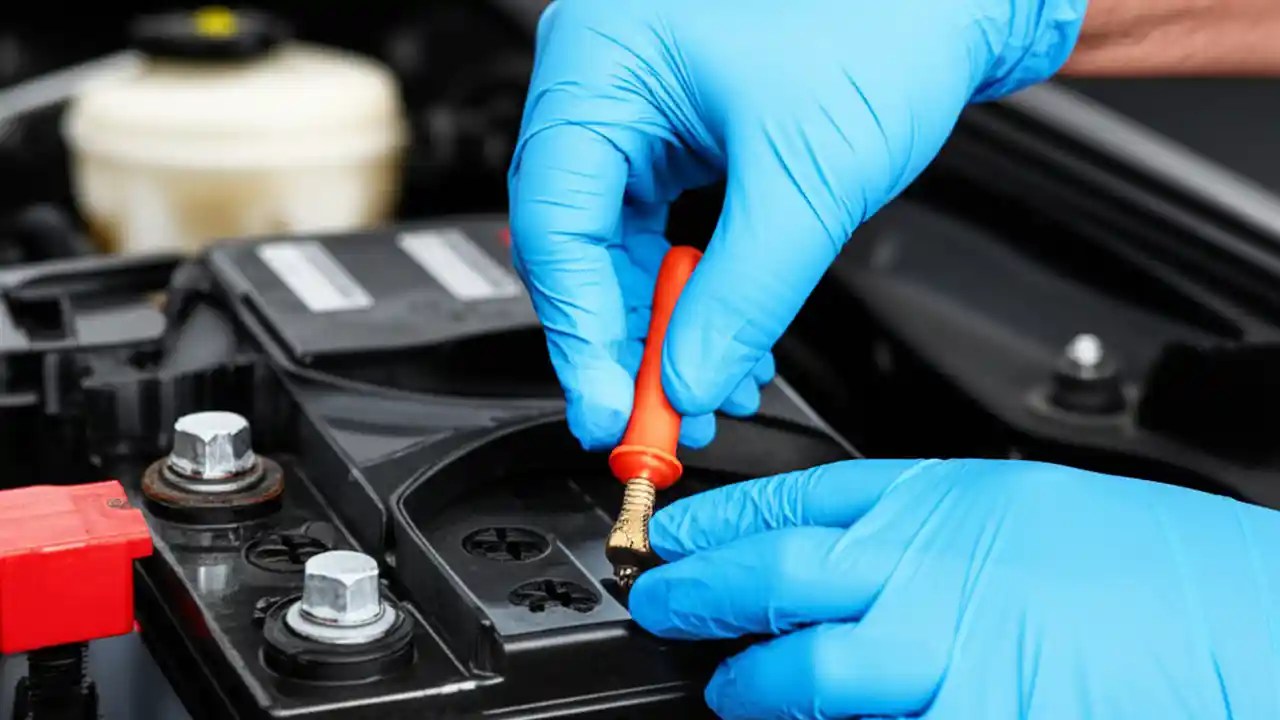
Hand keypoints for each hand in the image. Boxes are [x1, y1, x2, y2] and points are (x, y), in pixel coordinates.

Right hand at [507, 0, 1086, 449]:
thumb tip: (687, 380)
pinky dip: (689, 293)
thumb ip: (741, 294)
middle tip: (651, 420)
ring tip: (703, 393)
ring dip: (661, 328)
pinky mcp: (677, 134)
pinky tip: (721, 343)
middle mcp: (604, 79)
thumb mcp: (807, 177)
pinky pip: (659, 232)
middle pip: (576, 241)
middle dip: (622, 341)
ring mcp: (638, 107)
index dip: (580, 330)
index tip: (611, 409)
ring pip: (617, 248)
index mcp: (601, 59)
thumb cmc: (889, 19)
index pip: (554, 219)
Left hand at [630, 459, 1279, 718]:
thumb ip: (931, 530)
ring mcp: (939, 658)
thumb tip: (859, 556)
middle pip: (776, 575)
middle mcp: (925, 574)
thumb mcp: (1023, 508)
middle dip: (699, 589)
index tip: (679, 528)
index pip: (797, 497)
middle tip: (660, 598)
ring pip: (804, 671)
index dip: (723, 515)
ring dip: (752, 682)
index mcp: (940, 503)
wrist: (1248, 628)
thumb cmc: (1155, 567)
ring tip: (727, 689)